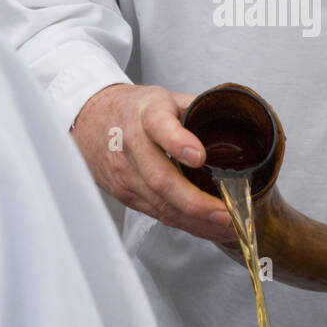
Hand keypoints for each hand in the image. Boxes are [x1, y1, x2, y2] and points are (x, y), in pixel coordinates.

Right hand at [71, 83, 232, 241]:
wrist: (88, 120)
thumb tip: (239, 121)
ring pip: (161, 204)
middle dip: (196, 202)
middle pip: (161, 179)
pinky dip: (185, 224)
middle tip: (227, 213)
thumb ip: (197, 109)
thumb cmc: (134, 109)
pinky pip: (157, 213)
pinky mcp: (125, 194)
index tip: (200, 156)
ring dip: (196, 221)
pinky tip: (208, 229)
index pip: (160, 127)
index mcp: (147, 114)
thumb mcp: (164, 97)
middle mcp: (132, 145)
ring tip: (228, 228)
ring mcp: (125, 173)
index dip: (179, 142)